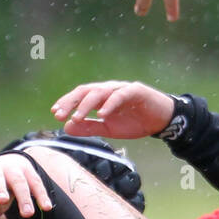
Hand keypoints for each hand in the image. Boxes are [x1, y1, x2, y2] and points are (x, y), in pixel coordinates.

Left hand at [51, 80, 175, 138]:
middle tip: (60, 115)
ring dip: (86, 105)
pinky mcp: (136, 91)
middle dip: (71, 102)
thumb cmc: (135, 122)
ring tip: (76, 117)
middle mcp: (108, 90)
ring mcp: (122, 89)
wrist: (162, 120)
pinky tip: (102, 114)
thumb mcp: (109, 129)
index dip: (67, 103)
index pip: (80, 96)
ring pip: (99, 92)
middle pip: (85, 91)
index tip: (55, 113)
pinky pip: (120, 95)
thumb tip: (67, 127)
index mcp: (101, 97)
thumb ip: (89, 127)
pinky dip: (110, 104)